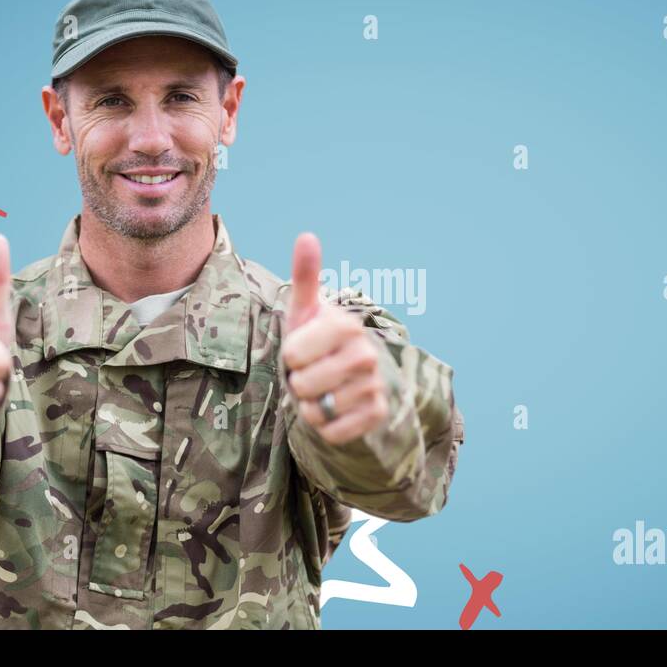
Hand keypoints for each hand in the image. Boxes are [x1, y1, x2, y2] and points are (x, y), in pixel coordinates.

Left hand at [281, 232, 388, 444]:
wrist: (347, 378)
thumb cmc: (317, 340)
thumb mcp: (306, 311)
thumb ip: (306, 276)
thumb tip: (307, 235)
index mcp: (346, 325)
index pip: (293, 354)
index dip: (289, 357)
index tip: (301, 350)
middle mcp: (367, 353)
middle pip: (303, 384)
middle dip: (298, 384)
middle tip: (311, 373)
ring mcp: (375, 384)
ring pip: (317, 410)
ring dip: (310, 406)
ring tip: (322, 390)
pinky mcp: (377, 413)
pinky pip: (333, 431)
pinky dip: (325, 426)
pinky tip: (334, 410)